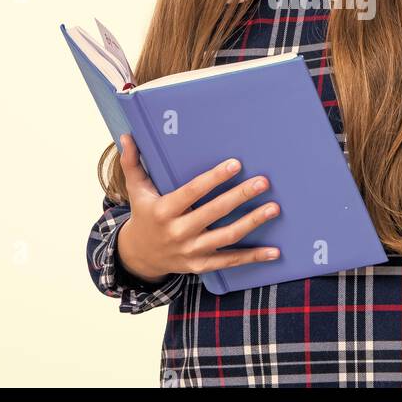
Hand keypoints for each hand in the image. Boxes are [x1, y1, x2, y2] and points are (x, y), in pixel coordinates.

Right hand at [115, 133, 280, 281]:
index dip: (214, 178)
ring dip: (252, 222)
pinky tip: (274, 252)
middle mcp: (178, 232)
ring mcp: (191, 251)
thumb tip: (127, 137)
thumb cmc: (144, 215)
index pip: (193, 191)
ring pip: (227, 236)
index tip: (236, 164)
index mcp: (164, 210)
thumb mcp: (136, 190)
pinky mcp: (201, 265)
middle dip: (240, 196)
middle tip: (263, 181)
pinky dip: (253, 257)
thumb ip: (132, 163)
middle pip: (214, 212)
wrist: (139, 256)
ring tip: (273, 208)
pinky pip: (230, 261)